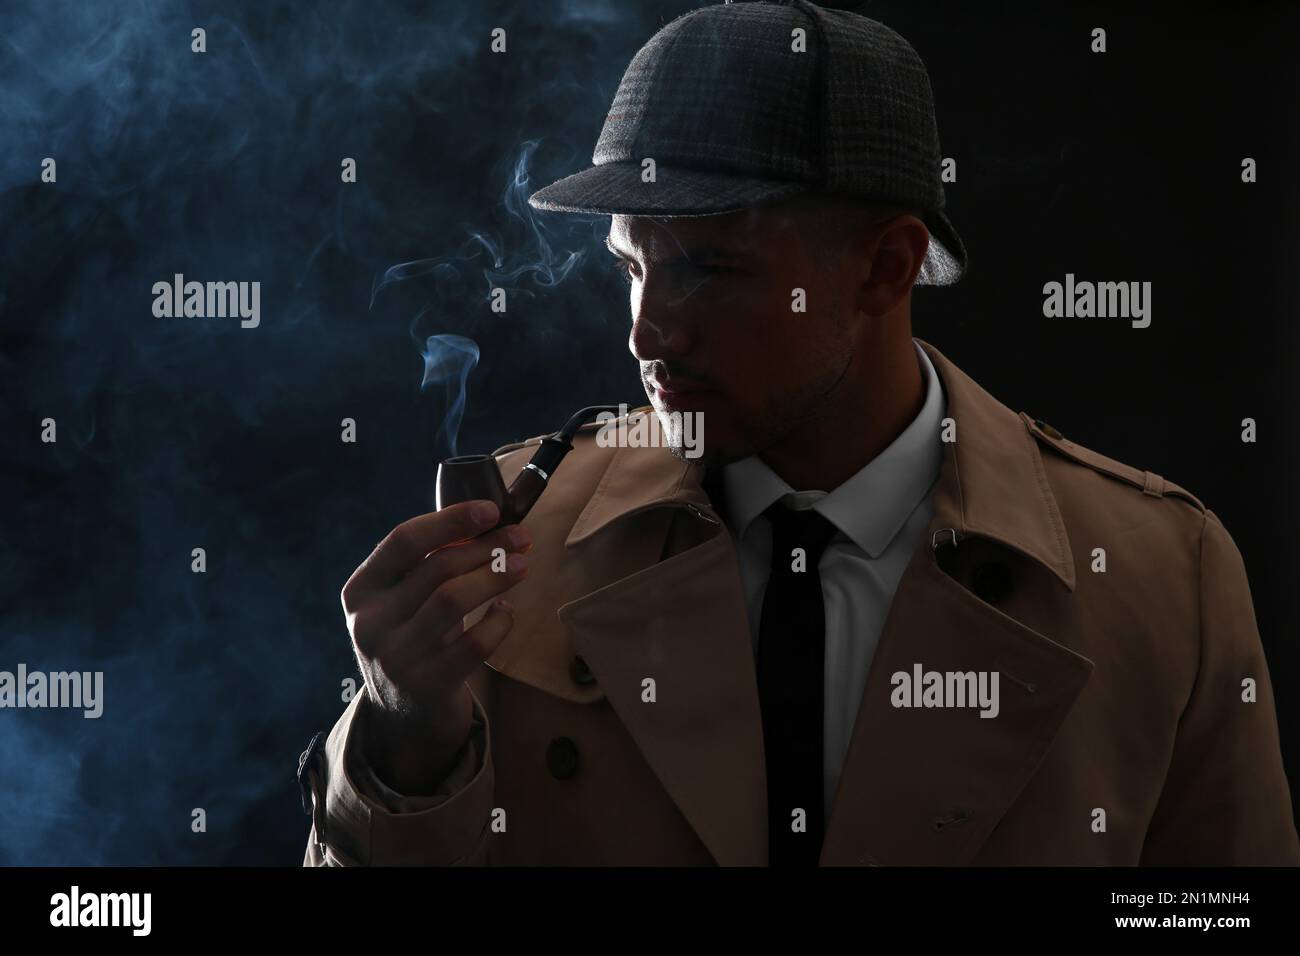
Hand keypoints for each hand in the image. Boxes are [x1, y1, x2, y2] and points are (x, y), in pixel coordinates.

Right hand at [340, 500, 529, 793]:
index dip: (450, 519)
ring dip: (496, 576)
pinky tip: (506, 612)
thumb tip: (489, 520)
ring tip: (523, 566)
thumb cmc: (413, 637)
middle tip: (521, 539)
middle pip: (437, 568)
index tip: (491, 510)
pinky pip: (475, 643)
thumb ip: (429, 563)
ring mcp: (396, 656)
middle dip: (487, 547)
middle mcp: (370, 622)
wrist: (402, 714)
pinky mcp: (427, 685)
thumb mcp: (402, 600)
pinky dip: (499, 621)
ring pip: (454, 600)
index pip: (403, 541)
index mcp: (361, 590)